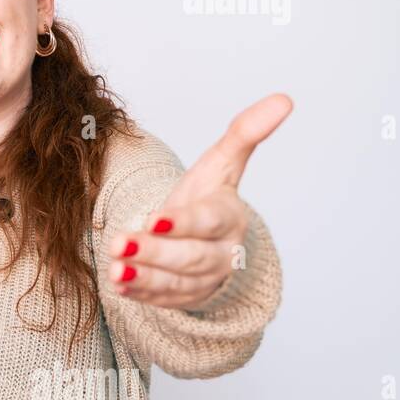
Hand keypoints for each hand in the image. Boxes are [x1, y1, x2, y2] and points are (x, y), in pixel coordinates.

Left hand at [107, 93, 292, 309]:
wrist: (208, 239)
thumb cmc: (209, 196)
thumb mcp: (222, 164)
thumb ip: (245, 133)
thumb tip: (284, 99)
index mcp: (227, 217)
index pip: (207, 222)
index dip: (183, 222)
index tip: (154, 220)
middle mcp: (221, 253)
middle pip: (188, 256)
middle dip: (153, 252)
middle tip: (119, 243)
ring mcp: (205, 280)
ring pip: (175, 283)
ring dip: (144, 278)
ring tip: (115, 269)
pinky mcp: (187, 299)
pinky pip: (164, 300)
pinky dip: (142, 295)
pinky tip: (118, 284)